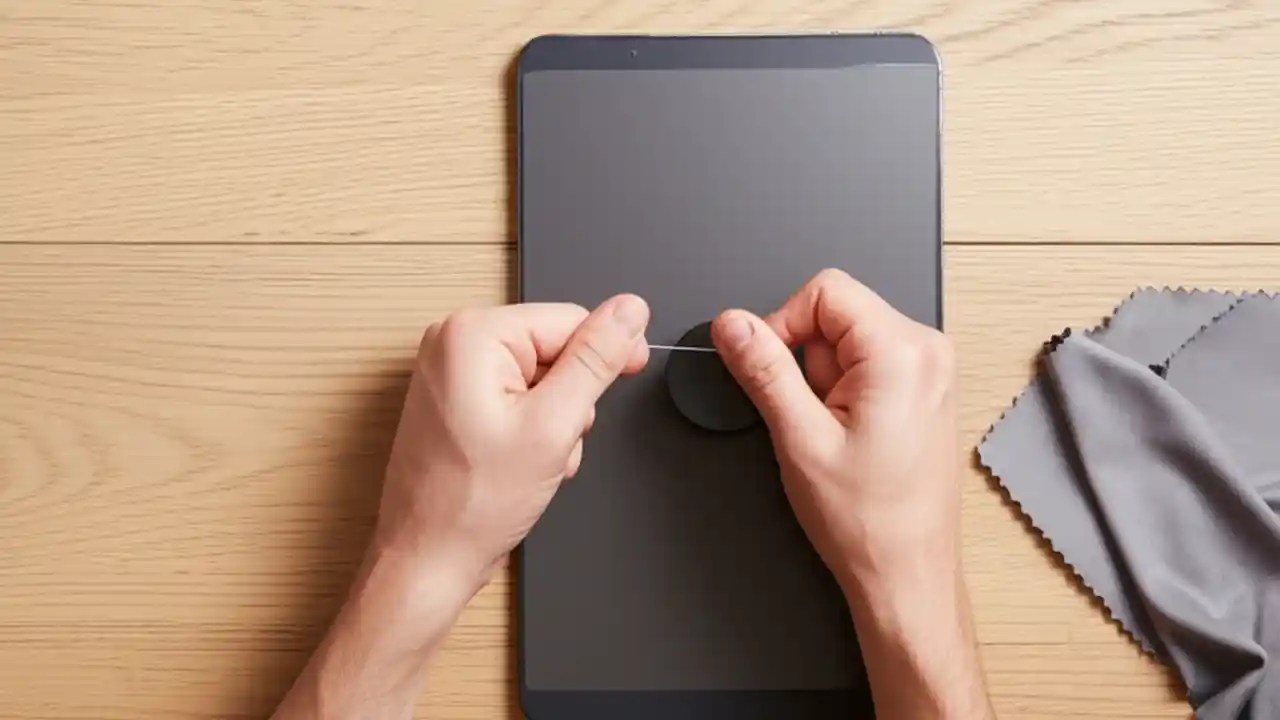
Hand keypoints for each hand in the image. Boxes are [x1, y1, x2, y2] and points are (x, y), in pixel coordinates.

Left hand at [376, 296, 650, 593]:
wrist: (428, 560)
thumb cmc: (472, 504)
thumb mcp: (554, 424)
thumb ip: (596, 360)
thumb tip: (629, 310)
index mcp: (472, 334)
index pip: (569, 318)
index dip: (606, 351)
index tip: (629, 375)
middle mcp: (453, 343)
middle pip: (554, 348)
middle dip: (571, 398)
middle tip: (554, 441)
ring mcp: (451, 373)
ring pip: (541, 378)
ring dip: (555, 419)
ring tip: (534, 458)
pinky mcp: (456, 401)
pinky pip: (517, 397)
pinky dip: (533, 428)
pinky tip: (521, 462)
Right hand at [710, 270, 990, 719]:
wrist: (907, 575)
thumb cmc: (869, 523)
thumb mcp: (799, 438)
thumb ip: (763, 370)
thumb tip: (733, 325)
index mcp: (903, 353)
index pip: (825, 290)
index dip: (782, 322)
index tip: (768, 367)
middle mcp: (928, 352)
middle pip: (837, 313)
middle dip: (806, 359)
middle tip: (807, 416)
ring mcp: (931, 372)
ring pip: (847, 341)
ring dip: (823, 380)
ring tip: (830, 433)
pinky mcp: (924, 391)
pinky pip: (867, 364)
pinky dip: (842, 392)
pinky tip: (846, 436)